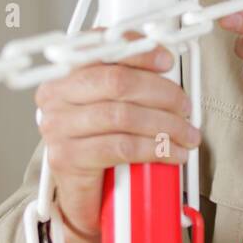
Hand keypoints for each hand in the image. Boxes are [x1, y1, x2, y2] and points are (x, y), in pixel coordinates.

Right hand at [34, 35, 200, 242]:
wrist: (84, 193)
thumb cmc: (101, 141)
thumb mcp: (115, 104)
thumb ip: (132, 79)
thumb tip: (167, 64)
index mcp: (66, 73)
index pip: (100, 49)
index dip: (137, 51)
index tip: (166, 60)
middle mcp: (56, 97)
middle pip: (117, 82)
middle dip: (161, 93)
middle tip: (185, 107)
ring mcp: (57, 128)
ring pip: (123, 116)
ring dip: (165, 125)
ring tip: (187, 135)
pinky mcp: (67, 158)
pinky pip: (121, 147)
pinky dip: (154, 149)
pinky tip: (172, 154)